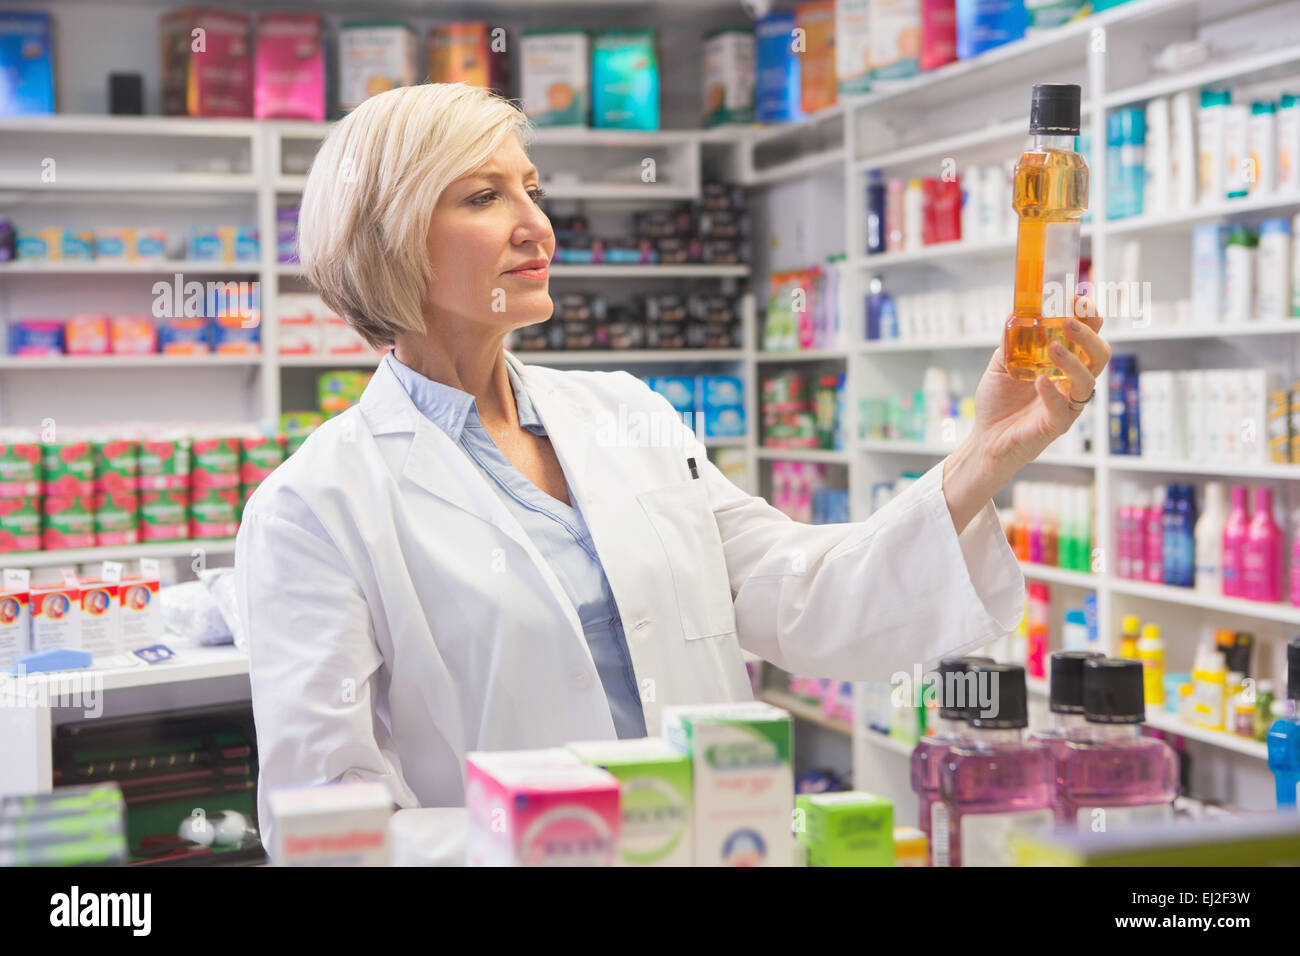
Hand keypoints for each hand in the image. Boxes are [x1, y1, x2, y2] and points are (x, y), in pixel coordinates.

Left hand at [941, 297, 1109, 532]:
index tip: (1079, 300)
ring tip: (1052, 348)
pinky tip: (1040, 381)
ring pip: (1088, 381)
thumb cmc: (998, 401)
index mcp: (1064, 363)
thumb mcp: (1001, 364)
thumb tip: (1015, 312)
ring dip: (1073, 361)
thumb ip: (1010, 340)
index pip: (1087, 337)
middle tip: (1069, 321)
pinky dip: (1053, 392)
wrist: (985, 438)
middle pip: (1099, 355)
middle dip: (1089, 336)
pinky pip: (1064, 408)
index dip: (1089, 318)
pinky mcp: (1057, 424)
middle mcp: (1071, 381)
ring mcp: (1068, 404)